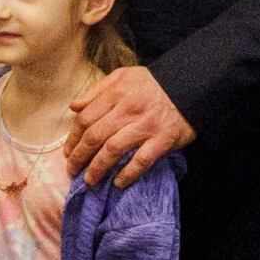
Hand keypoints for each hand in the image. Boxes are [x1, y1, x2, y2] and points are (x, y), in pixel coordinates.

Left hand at [62, 66, 193, 188]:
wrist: (191, 86)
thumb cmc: (153, 83)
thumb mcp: (123, 76)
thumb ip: (97, 90)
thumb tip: (74, 107)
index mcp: (116, 93)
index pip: (86, 118)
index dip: (73, 138)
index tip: (68, 152)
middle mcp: (128, 109)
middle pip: (95, 136)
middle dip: (79, 157)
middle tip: (72, 171)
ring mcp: (146, 126)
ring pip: (113, 150)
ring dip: (97, 168)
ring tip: (90, 181)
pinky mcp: (163, 140)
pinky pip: (141, 161)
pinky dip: (128, 174)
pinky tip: (118, 183)